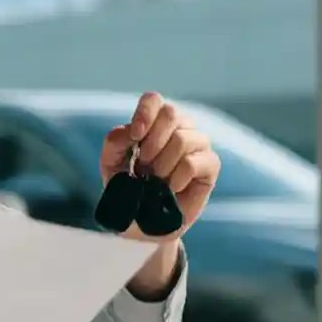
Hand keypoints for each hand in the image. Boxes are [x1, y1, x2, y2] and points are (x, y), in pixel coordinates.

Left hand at [99, 91, 220, 242]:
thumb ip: (114, 143)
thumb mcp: (111, 164)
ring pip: (183, 138)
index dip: (144, 113)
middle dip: (152, 142)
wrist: (143, 221)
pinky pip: (193, 162)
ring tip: (155, 180)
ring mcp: (198, 144)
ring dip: (162, 164)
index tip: (135, 135)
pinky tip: (170, 188)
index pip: (154, 99)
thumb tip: (130, 131)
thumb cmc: (128, 187)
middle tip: (143, 165)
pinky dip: (176, 178)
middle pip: (172, 113)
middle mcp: (180, 126)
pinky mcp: (210, 165)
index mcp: (155, 120)